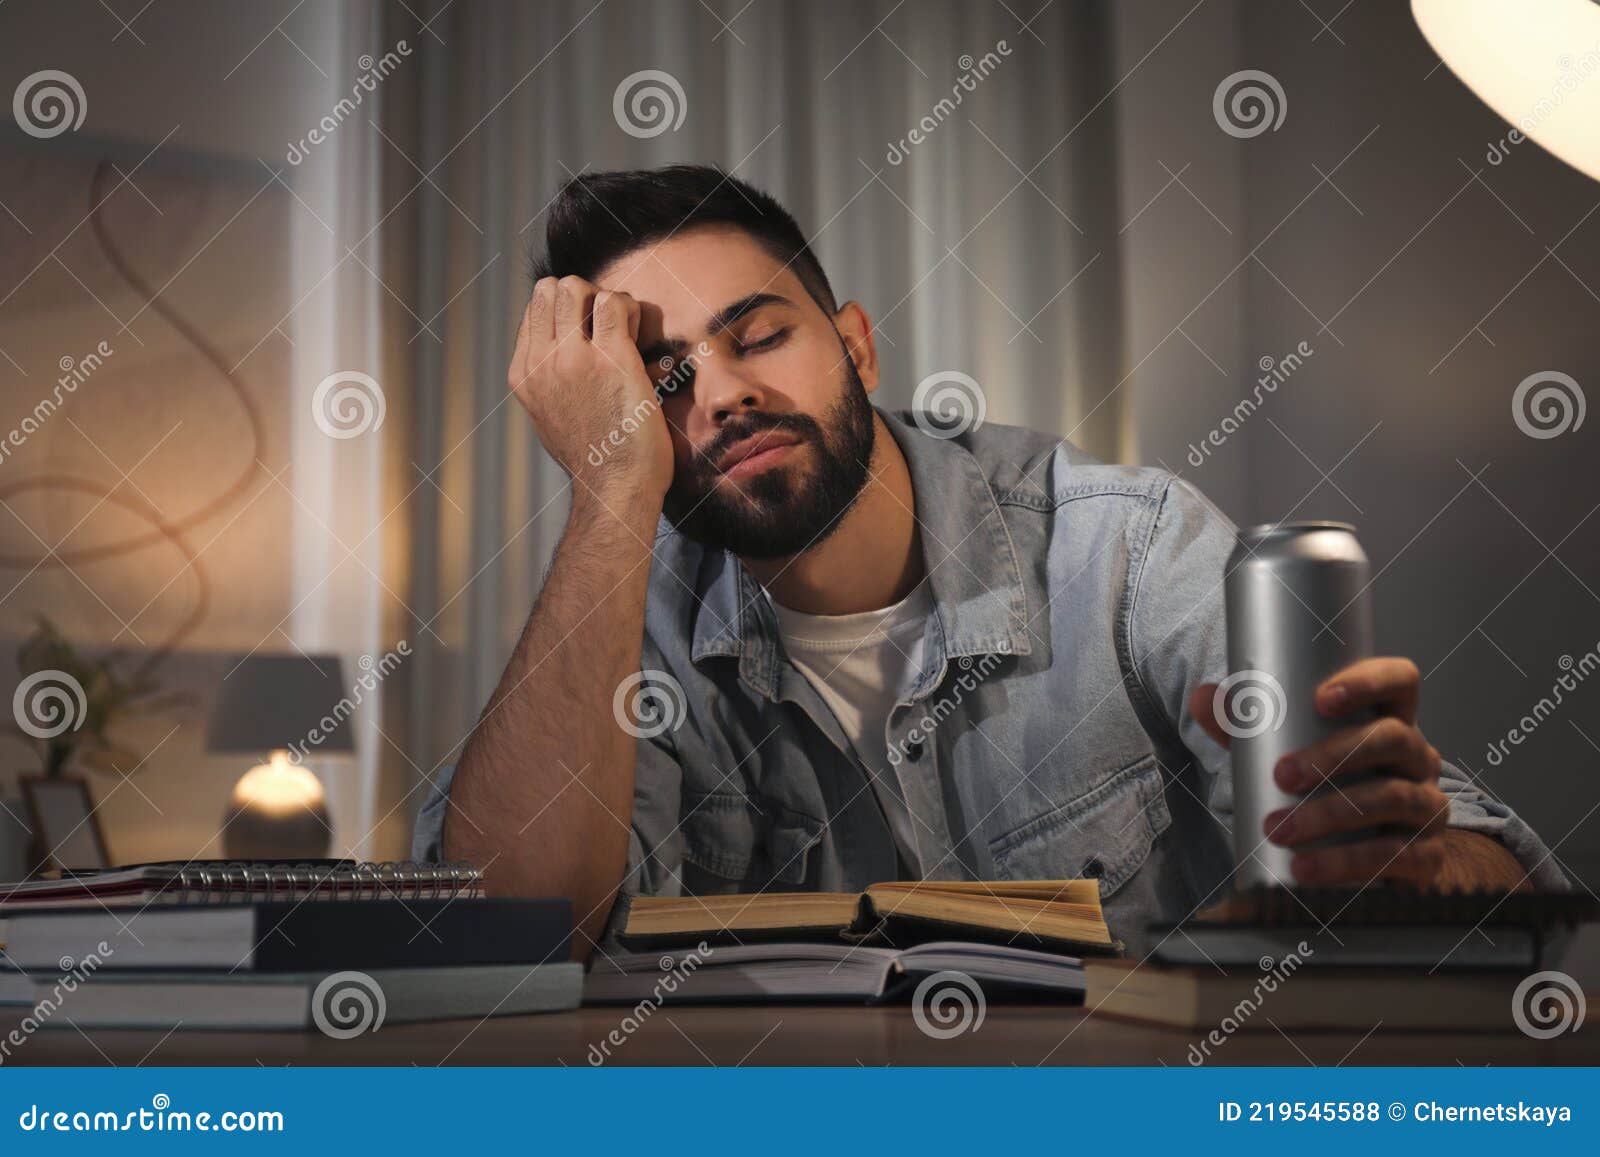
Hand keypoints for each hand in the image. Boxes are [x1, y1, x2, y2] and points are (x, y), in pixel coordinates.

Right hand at [508, 276, 672, 503]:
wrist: (616, 490)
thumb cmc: (597, 461)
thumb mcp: (552, 418)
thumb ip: (550, 383)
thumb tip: (560, 357)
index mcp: (524, 375)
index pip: (535, 311)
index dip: (568, 314)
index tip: (593, 339)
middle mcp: (541, 362)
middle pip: (549, 289)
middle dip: (583, 296)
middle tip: (609, 327)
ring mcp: (572, 360)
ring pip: (575, 286)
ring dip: (606, 298)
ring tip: (625, 331)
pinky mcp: (610, 360)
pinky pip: (614, 302)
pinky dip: (631, 309)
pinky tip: (641, 339)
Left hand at [1190, 657, 1453, 888]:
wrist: (1344, 857)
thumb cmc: (1315, 789)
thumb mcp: (1276, 752)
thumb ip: (1243, 725)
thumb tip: (1203, 698)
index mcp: (1387, 719)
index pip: (1398, 680)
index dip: (1369, 681)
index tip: (1321, 698)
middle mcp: (1416, 758)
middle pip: (1392, 739)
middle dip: (1335, 754)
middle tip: (1283, 775)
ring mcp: (1426, 806)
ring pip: (1392, 797)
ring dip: (1331, 813)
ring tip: (1279, 829)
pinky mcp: (1424, 855)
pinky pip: (1396, 855)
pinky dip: (1347, 863)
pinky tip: (1307, 868)